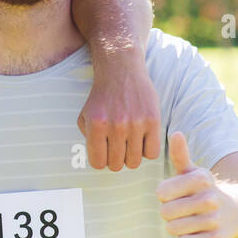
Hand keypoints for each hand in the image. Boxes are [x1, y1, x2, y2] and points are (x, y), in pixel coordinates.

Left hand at [77, 48, 160, 169]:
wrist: (121, 72)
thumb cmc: (101, 98)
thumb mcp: (84, 116)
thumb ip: (87, 139)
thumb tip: (99, 161)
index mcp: (96, 125)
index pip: (98, 163)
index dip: (101, 161)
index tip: (104, 154)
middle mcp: (116, 126)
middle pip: (116, 165)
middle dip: (115, 160)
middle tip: (117, 149)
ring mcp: (136, 124)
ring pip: (134, 162)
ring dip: (131, 157)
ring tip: (129, 145)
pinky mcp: (153, 121)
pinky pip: (152, 153)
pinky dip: (147, 151)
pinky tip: (142, 141)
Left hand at [156, 132, 237, 237]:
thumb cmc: (203, 189)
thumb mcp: (193, 171)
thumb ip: (180, 154)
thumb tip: (176, 133)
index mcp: (202, 179)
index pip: (161, 192)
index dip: (163, 194)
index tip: (174, 193)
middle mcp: (210, 199)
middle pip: (165, 212)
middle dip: (168, 211)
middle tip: (181, 208)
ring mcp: (215, 221)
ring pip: (172, 229)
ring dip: (175, 226)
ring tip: (189, 219)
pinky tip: (196, 231)